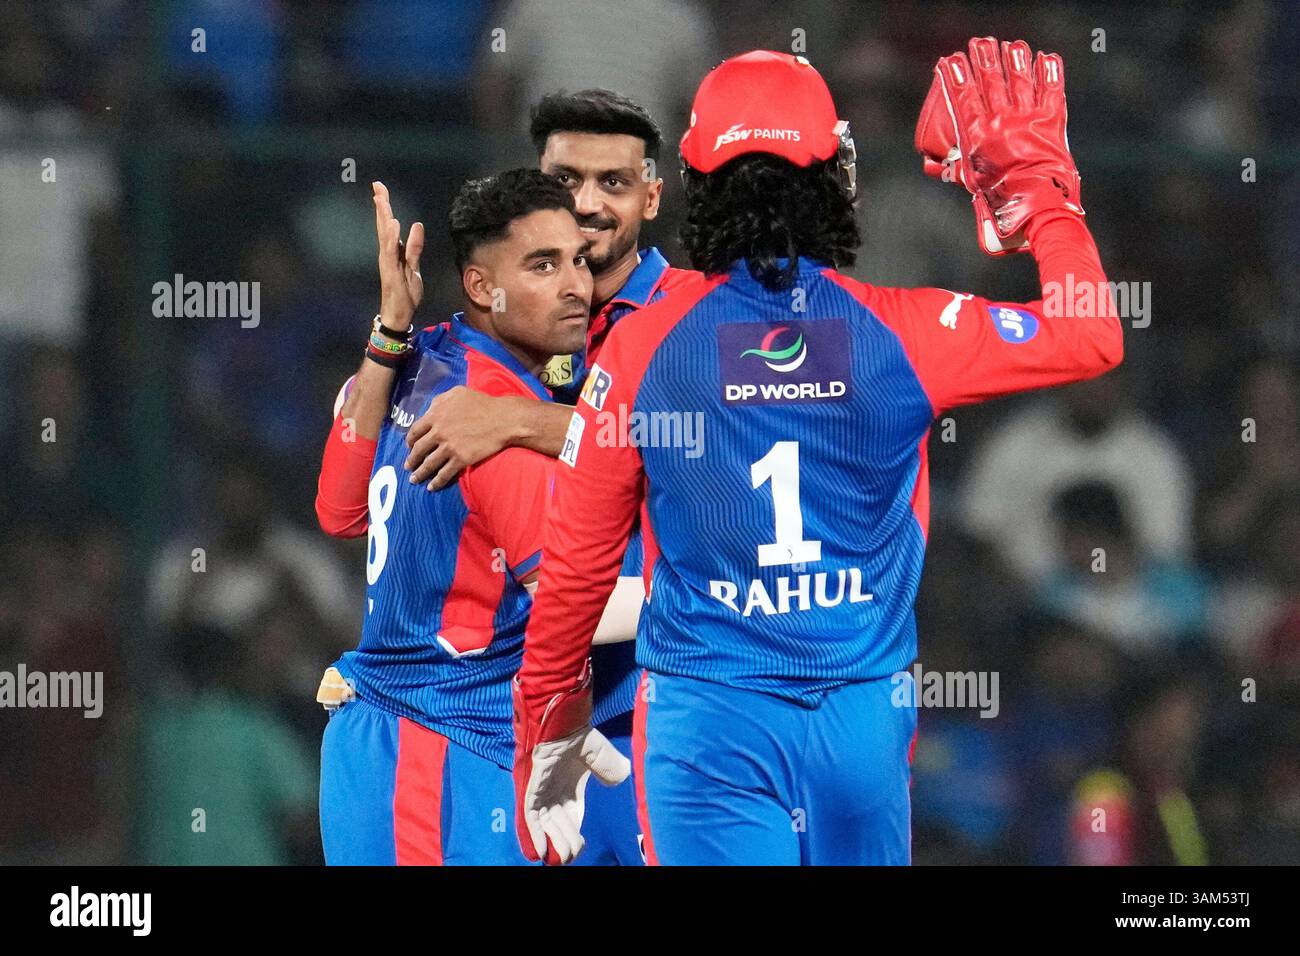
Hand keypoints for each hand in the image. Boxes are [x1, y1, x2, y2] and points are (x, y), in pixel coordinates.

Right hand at [372, 181, 423, 328]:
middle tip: (377, 186)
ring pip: (385, 236)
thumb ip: (414, 247)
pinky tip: (391, 224)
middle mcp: (387, 254)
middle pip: (383, 225)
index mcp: (393, 251)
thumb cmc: (405, 292)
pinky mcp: (390, 272)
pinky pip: (390, 252)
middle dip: (381, 205)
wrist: (399, 314)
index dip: (385, 207)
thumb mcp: (414, 267)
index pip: (388, 225)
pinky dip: (390, 237)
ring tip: (382, 200)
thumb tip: (416, 225)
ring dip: (383, 217)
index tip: (380, 189)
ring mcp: (387, 262)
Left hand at [403, 386, 515, 488]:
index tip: (409, 447)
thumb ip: (440, 400)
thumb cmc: (482, 403)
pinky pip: (445, 473)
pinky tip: (432, 487)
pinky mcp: (461, 459)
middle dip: (411, 460)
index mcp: (436, 415)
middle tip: (408, 466)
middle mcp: (439, 432)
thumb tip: (429, 409)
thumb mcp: (457, 393)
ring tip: (414, 479)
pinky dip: (437, 482)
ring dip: (420, 473)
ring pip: (429, 464)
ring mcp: (449, 447)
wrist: (503, 419)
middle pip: (418, 449)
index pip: (415, 431)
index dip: (410, 441)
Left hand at [518, 725, 629, 864]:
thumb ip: (609, 767)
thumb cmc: (574, 731)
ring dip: (554, 843)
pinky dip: (535, 835)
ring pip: (546, 825)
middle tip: (572, 855)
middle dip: (566, 842)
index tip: (581, 846)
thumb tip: (621, 777)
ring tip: (561, 858)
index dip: (574, 832)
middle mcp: (553, 791)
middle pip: (559, 824)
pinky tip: (541, 852)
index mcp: (569, 785)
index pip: (572, 816)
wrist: (559, 719)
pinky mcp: (530, 790)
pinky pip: (530, 817)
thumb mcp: (598, 753)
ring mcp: (541, 791)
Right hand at [916, 37, 1082, 254]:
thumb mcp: (972, 182)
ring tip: (1010, 45)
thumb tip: (941, 166)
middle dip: (983, 59)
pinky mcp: (1051, 122)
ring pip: (1019, 80)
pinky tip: (1047, 58)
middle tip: (979, 43)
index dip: (957, 76)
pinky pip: (1051, 90)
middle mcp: (1001, 122)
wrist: (1036, 204)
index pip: (964, 97)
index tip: (951, 60)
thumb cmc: (1001, 200)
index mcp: (978, 136)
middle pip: (991, 82)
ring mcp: (1027, 119)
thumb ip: (959, 168)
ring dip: (1014, 59)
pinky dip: (1050, 73)